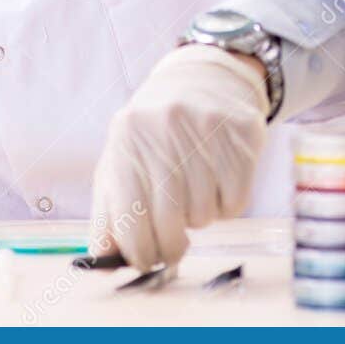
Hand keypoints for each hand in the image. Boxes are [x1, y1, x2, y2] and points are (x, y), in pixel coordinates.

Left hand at [89, 45, 269, 268]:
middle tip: (174, 245)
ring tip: (194, 191)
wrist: (203, 79)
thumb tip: (102, 263)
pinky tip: (218, 183)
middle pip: (169, 223)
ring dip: (199, 218)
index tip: (146, 262)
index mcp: (126, 137)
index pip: (129, 218)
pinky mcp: (242, 133)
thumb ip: (108, 212)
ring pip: (204, 215)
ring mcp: (206, 128)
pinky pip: (235, 203)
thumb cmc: (154, 134)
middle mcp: (165, 129)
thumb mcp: (121, 161)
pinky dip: (226, 206)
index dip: (138, 252)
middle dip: (171, 245)